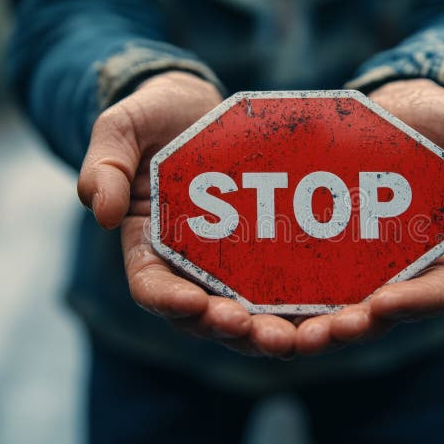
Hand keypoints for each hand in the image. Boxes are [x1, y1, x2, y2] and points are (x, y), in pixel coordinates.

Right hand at [77, 71, 297, 356]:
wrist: (199, 105)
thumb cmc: (155, 115)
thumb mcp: (122, 128)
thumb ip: (106, 163)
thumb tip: (100, 210)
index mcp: (149, 247)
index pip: (153, 288)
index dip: (171, 303)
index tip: (195, 304)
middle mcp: (191, 267)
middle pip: (211, 317)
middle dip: (239, 332)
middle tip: (269, 337)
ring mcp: (232, 264)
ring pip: (256, 313)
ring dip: (280, 332)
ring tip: (309, 338)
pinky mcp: (271, 253)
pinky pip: (292, 286)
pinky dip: (313, 305)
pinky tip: (343, 310)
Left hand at [295, 79, 443, 353]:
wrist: (391, 103)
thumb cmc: (442, 120)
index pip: (441, 292)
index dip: (416, 304)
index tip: (383, 303)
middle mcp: (401, 268)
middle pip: (378, 316)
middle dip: (349, 329)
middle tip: (321, 334)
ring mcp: (356, 262)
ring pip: (331, 308)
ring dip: (304, 327)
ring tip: (272, 333)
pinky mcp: (317, 247)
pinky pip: (295, 278)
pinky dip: (273, 297)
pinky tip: (242, 301)